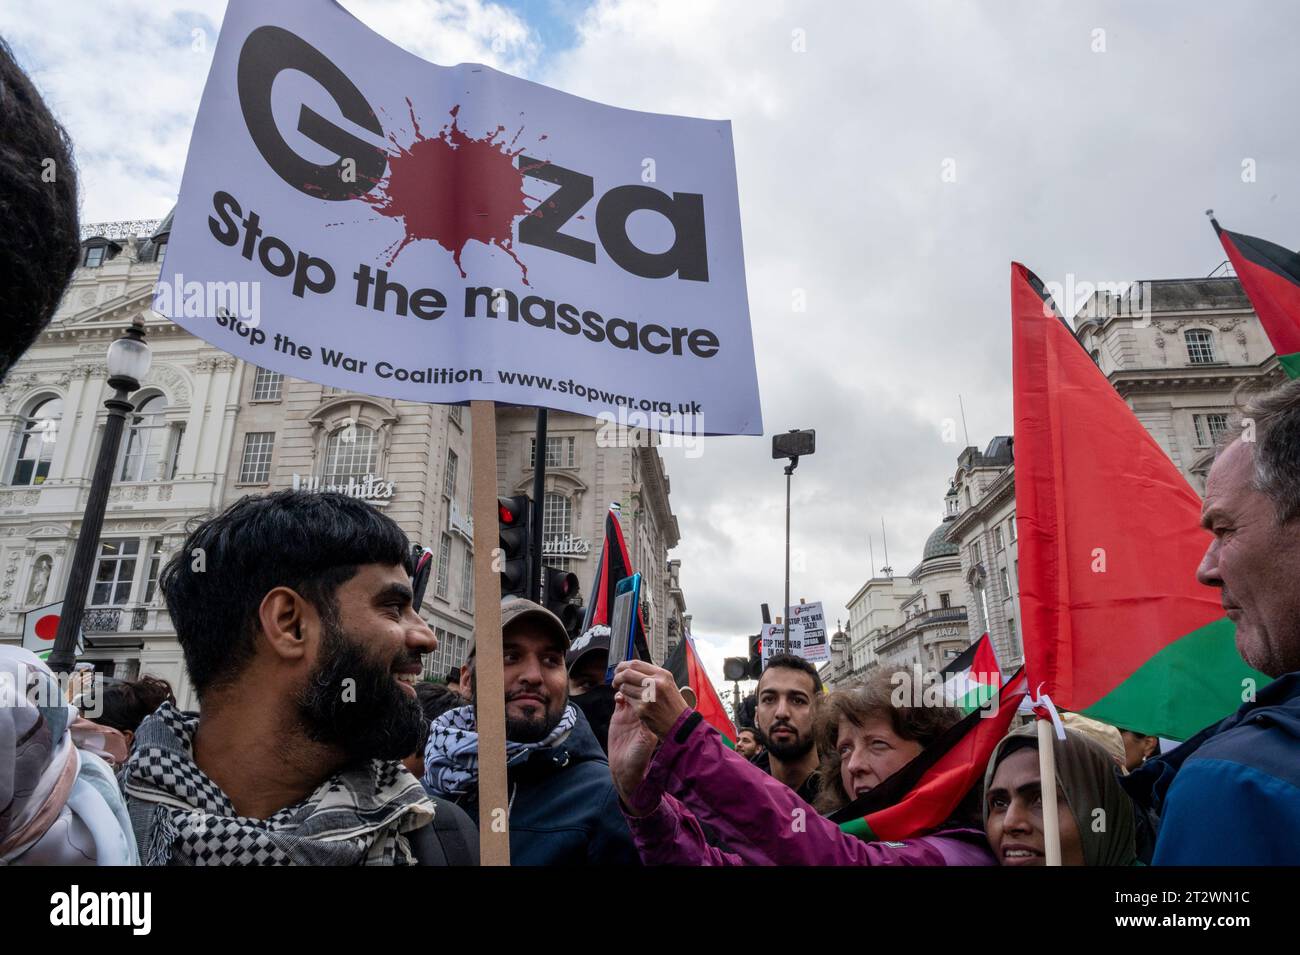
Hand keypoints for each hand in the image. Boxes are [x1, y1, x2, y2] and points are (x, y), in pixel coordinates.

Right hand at [607, 691, 660, 813]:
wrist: (625, 767)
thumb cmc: (639, 757)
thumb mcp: (647, 740)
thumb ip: (647, 726)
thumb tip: (652, 711)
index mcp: (651, 717)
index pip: (651, 696)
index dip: (647, 688)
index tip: (645, 682)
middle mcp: (642, 713)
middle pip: (641, 691)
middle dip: (636, 683)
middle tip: (632, 679)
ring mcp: (631, 713)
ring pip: (630, 692)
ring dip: (627, 686)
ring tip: (623, 685)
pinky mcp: (619, 715)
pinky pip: (620, 699)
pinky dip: (619, 694)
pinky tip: (618, 697)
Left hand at [612, 660, 690, 738]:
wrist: (680, 725)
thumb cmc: (674, 705)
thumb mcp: (667, 684)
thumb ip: (651, 675)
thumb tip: (631, 669)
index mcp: (662, 674)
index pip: (636, 663)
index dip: (623, 666)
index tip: (620, 670)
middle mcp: (656, 683)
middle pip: (627, 673)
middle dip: (617, 676)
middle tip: (616, 680)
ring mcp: (648, 696)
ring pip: (624, 687)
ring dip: (621, 689)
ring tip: (625, 692)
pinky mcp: (642, 709)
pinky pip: (627, 700)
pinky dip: (626, 699)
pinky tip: (632, 701)